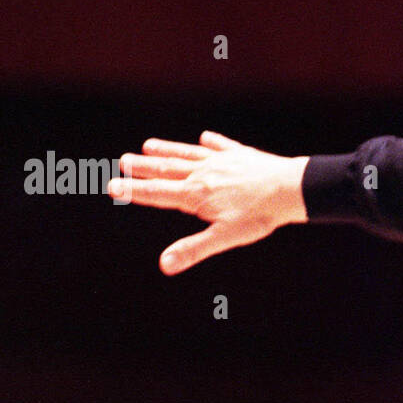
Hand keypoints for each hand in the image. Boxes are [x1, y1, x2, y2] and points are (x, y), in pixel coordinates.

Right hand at [110, 131, 308, 274]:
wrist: (290, 188)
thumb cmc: (259, 215)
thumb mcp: (225, 237)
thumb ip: (193, 250)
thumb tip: (164, 265)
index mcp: (196, 195)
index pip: (157, 194)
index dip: (134, 191)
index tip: (112, 186)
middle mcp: (204, 174)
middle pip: (168, 170)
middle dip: (144, 168)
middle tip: (124, 161)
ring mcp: (222, 161)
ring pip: (188, 154)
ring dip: (168, 150)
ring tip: (149, 145)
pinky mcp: (241, 154)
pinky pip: (222, 146)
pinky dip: (211, 143)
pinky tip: (205, 137)